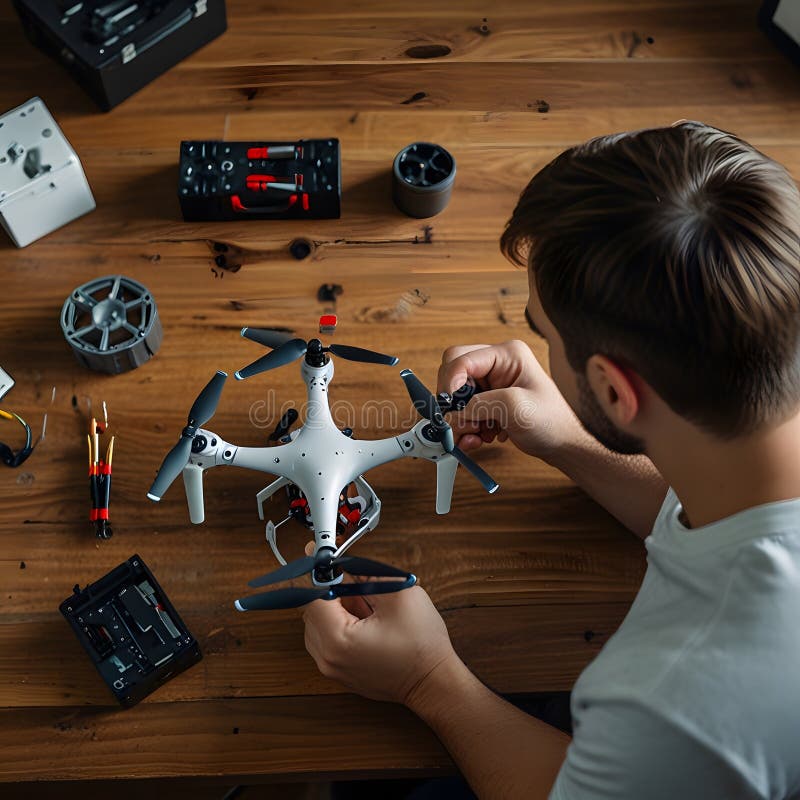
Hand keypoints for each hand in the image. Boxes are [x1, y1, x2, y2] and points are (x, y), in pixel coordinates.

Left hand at [302, 575, 459, 704]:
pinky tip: (364, 618)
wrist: (434, 682)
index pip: (310, 595)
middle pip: (311, 609)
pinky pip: (326, 638)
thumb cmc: (421, 645)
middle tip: (352, 578)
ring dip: (334, 606)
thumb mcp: (397, 594)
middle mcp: (327, 658)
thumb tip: (342, 562)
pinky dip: (339, 622)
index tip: (325, 558)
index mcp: (338, 640)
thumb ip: (364, 574)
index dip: (319, 572)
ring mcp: (331, 668)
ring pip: (317, 622)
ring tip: (365, 603)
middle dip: (329, 588)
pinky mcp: (339, 670)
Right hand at [437, 340, 582, 459]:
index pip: (461, 358)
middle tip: (461, 423)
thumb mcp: (515, 408)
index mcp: (507, 354)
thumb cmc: (551, 422)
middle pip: (453, 375)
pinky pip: (463, 411)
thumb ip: (479, 405)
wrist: (562, 445)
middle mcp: (496, 365)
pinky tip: (480, 437)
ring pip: (456, 396)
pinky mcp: (488, 401)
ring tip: (476, 435)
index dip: (450, 382)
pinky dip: (466, 427)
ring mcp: (491, 383)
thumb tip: (452, 414)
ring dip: (460, 419)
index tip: (448, 406)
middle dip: (454, 402)